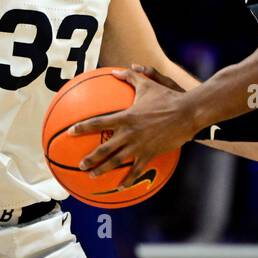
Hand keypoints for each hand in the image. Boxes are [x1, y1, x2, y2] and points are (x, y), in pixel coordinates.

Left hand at [73, 67, 197, 176]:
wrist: (187, 113)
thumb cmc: (167, 97)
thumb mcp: (148, 84)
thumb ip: (131, 77)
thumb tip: (116, 71)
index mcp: (126, 117)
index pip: (99, 122)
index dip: (83, 127)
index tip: (70, 132)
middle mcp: (129, 133)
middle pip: (104, 148)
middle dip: (90, 158)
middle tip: (80, 164)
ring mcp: (139, 145)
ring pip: (117, 161)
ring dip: (103, 169)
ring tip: (92, 176)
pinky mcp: (150, 153)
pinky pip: (136, 170)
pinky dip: (128, 179)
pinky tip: (120, 187)